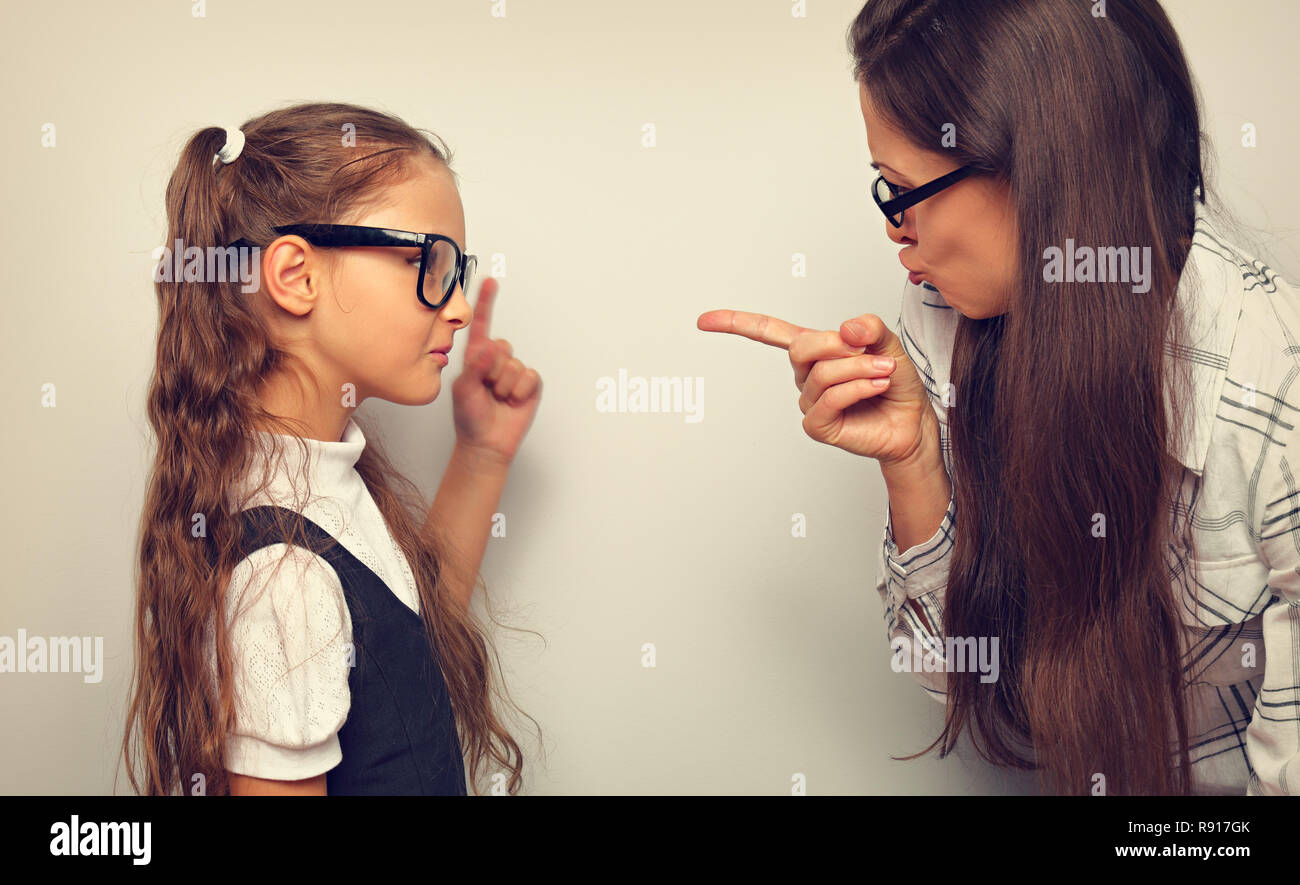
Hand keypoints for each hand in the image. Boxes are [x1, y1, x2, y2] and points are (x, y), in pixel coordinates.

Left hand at [450, 277, 541, 464]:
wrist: (486, 443)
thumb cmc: (469, 416)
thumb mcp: (464, 390)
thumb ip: (476, 367)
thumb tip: (491, 348)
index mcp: (476, 356)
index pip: (482, 325)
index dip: (487, 302)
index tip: (490, 280)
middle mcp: (496, 360)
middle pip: (501, 347)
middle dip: (492, 371)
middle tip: (486, 390)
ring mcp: (514, 372)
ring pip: (514, 365)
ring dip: (504, 386)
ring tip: (497, 399)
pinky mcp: (530, 385)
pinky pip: (529, 377)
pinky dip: (519, 392)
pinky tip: (511, 402)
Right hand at [696, 309, 934, 464]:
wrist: (912, 422)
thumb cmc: (895, 384)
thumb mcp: (886, 343)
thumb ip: (868, 327)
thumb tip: (846, 328)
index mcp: (814, 351)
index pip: (768, 332)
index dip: (736, 324)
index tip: (704, 321)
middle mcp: (806, 375)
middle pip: (801, 347)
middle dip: (841, 345)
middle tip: (871, 351)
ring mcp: (809, 401)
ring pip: (822, 373)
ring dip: (859, 368)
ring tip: (883, 372)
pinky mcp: (818, 425)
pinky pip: (829, 399)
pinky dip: (857, 388)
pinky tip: (875, 387)